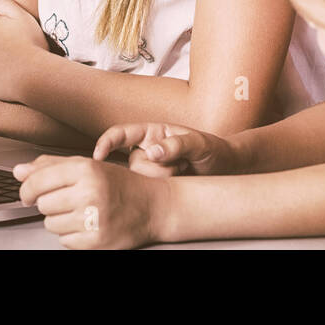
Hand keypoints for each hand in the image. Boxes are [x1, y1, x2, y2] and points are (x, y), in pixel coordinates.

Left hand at [15, 155, 170, 248]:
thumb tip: (19, 171)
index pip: (36, 181)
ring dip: (61, 220)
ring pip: (50, 224)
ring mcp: (93, 219)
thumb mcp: (88, 166)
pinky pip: (65, 241)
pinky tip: (88, 225)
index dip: (27, 189)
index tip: (28, 193)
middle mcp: (90, 192)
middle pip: (42, 204)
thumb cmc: (119, 184)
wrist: (153, 206)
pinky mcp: (96, 241)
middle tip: (70, 200)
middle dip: (51, 204)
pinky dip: (72, 235)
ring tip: (81, 212)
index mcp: (86, 169)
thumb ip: (50, 165)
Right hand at [94, 122, 235, 177]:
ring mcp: (150, 169)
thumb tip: (152, 152)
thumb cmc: (214, 150)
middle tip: (182, 163)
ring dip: (164, 178)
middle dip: (156, 168)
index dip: (106, 142)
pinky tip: (180, 181)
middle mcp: (146, 149)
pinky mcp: (155, 186)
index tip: (97, 155)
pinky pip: (149, 192)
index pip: (121, 133)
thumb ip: (177, 144)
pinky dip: (166, 189)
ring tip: (184, 170)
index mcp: (152, 132)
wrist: (227, 170)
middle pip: (133, 163)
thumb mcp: (200, 143)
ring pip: (140, 180)